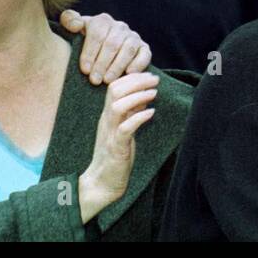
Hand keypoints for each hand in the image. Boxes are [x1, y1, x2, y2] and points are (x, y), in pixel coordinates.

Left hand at [59, 10, 150, 85]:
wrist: (102, 51)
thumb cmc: (84, 44)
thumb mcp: (74, 31)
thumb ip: (69, 21)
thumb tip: (76, 25)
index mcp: (102, 21)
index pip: (97, 33)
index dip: (90, 52)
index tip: (85, 70)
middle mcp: (120, 26)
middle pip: (112, 43)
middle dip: (103, 63)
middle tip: (95, 80)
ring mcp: (133, 37)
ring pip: (128, 48)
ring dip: (118, 66)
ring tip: (108, 81)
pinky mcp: (144, 48)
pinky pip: (145, 54)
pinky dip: (138, 63)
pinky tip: (129, 73)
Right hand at [79, 72, 158, 222]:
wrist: (103, 182)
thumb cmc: (116, 154)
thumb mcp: (124, 128)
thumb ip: (132, 112)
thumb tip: (145, 94)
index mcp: (108, 115)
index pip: (114, 87)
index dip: (132, 77)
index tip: (149, 75)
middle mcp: (107, 121)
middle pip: (115, 91)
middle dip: (136, 81)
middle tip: (155, 80)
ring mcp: (110, 133)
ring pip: (118, 106)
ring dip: (138, 96)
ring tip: (154, 93)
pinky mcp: (116, 147)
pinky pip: (125, 128)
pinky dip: (138, 118)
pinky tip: (151, 113)